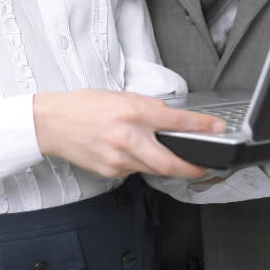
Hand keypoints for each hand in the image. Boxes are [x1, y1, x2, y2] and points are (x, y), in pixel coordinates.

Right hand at [33, 89, 224, 179]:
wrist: (53, 123)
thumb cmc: (84, 106)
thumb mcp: (120, 97)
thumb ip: (146, 107)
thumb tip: (168, 117)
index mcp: (132, 112)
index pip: (175, 120)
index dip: (201, 126)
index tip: (217, 128)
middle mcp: (127, 137)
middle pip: (169, 162)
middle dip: (193, 168)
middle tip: (206, 166)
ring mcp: (118, 159)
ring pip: (152, 168)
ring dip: (163, 162)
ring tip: (164, 152)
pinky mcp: (110, 172)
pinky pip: (134, 170)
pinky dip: (140, 162)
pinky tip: (131, 151)